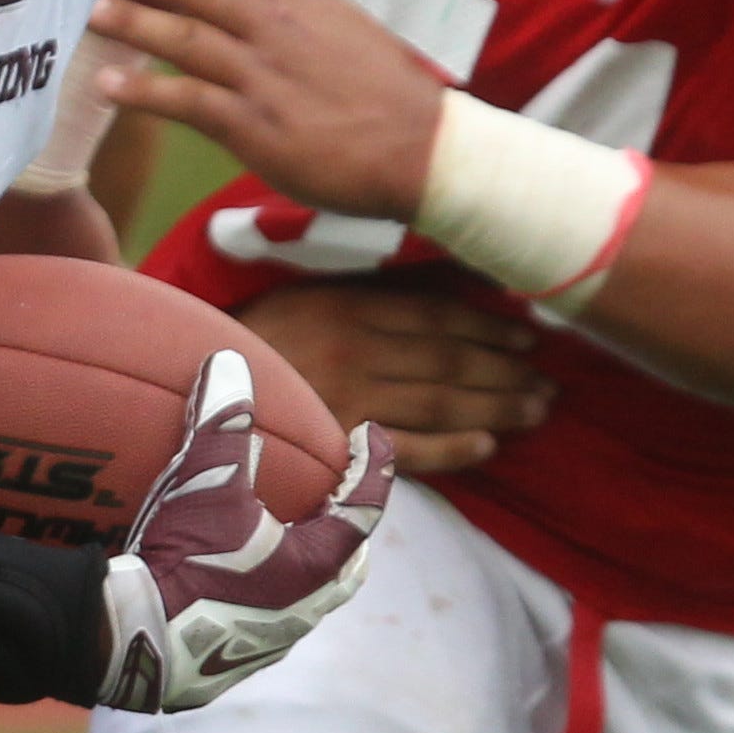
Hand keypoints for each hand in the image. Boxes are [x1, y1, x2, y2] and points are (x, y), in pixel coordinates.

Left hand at [88, 0, 451, 222]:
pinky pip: (188, 101)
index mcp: (305, 2)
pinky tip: (109, 86)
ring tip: (92, 12)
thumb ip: (300, 13)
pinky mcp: (254, 125)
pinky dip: (144, 92)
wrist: (424, 151)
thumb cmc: (392, 97)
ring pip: (187, 37)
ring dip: (135, 22)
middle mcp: (280, 29)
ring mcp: (265, 76)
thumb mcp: (349, 32)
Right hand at [93, 352, 393, 711]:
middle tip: (343, 500)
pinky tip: (233, 584)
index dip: (374, 466)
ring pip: (310, 599)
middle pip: (348, 565)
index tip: (373, 434)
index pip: (363, 507)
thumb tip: (229, 363)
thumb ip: (221, 423)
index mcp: (314, 565)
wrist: (135, 645)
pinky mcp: (233, 660)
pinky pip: (267, 620)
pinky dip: (266, 592)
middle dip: (351, 529)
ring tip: (290, 541)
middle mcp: (304, 608)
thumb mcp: (204, 483)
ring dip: (309, 565)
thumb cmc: (184, 562)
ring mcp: (271, 641)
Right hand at [234, 283, 549, 474]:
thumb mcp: (303, 296)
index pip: (437, 314)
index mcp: (346, 306)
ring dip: (496, 406)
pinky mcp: (336, 442)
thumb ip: (363, 293)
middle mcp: (354, 348)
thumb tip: (438, 283)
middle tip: (550, 382)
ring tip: (537, 410)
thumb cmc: (248, 341)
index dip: (490, 324)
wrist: (183, 385)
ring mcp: (347, 397)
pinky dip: (452, 449)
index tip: (530, 335)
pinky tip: (487, 447)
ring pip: (441, 400)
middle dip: (507, 370)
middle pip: (450, 357)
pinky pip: (408, 449)